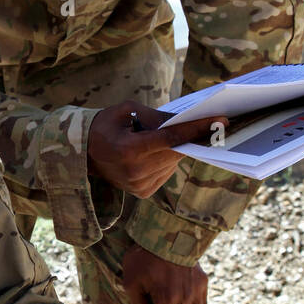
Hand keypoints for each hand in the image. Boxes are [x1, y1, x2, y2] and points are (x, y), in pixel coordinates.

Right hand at [86, 100, 227, 196]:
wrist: (83, 154)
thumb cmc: (104, 126)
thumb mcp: (126, 110)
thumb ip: (154, 115)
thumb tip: (184, 122)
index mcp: (129, 150)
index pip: (171, 138)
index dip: (197, 129)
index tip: (221, 120)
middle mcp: (135, 171)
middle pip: (176, 152)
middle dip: (193, 137)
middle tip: (213, 124)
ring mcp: (139, 185)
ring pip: (173, 163)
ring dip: (177, 149)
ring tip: (166, 138)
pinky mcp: (143, 192)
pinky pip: (166, 172)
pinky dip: (167, 160)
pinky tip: (156, 152)